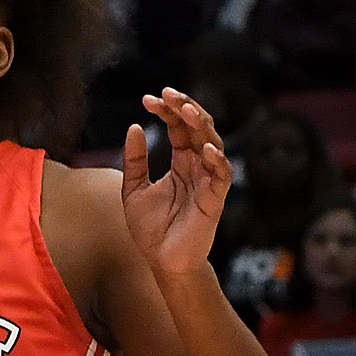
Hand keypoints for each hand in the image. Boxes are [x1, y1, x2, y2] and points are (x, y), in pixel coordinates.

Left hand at [122, 88, 232, 279]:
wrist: (161, 262)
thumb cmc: (151, 229)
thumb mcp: (133, 188)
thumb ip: (135, 159)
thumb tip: (134, 126)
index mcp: (180, 162)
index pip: (178, 127)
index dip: (166, 111)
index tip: (147, 99)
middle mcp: (197, 168)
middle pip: (198, 128)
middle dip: (185, 108)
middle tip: (168, 93)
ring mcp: (207, 181)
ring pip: (213, 144)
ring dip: (201, 125)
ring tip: (186, 110)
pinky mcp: (214, 200)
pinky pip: (222, 175)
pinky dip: (216, 159)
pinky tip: (203, 148)